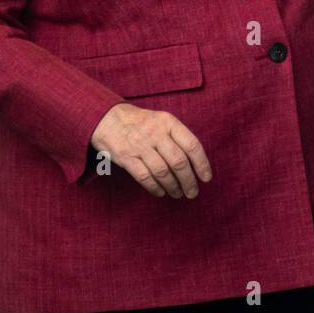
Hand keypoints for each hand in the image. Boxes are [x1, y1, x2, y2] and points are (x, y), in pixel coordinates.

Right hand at [91, 102, 212, 198]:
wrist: (106, 118)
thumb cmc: (141, 123)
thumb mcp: (161, 120)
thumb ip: (177, 137)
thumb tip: (196, 163)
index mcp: (168, 122)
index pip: (192, 145)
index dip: (202, 164)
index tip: (206, 178)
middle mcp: (155, 133)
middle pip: (178, 161)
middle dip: (188, 181)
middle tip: (192, 193)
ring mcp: (139, 145)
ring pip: (162, 171)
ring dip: (173, 186)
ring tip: (177, 194)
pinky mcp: (126, 157)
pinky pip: (144, 177)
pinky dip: (155, 188)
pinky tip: (161, 192)